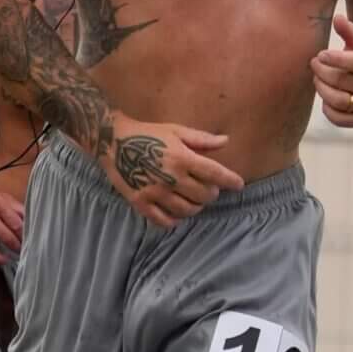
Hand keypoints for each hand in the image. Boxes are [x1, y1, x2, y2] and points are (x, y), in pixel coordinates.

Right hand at [0, 184, 24, 266]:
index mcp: (0, 204)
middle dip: (15, 248)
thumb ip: (17, 209)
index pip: (17, 225)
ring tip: (5, 261)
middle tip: (19, 253)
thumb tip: (33, 222)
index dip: (25, 237)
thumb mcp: (3, 198)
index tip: (29, 243)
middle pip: (6, 238)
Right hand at [104, 119, 244, 227]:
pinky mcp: (140, 202)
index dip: (231, 181)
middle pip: (203, 195)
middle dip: (211, 194)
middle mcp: (171, 178)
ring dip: (196, 207)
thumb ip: (202, 139)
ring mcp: (155, 192)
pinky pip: (163, 220)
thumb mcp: (176, 131)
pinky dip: (174, 220)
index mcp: (182, 158)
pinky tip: (177, 214)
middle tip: (210, 189)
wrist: (113, 141)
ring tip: (195, 201)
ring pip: (186, 210)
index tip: (239, 185)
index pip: (215, 174)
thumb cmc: (148, 133)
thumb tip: (226, 141)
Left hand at [313, 14, 352, 128]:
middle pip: (340, 81)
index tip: (320, 54)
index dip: (334, 58)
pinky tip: (326, 98)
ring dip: (322, 89)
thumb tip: (337, 18)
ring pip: (338, 100)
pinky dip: (328, 109)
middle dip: (322, 72)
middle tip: (314, 64)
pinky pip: (339, 118)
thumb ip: (349, 31)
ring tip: (317, 79)